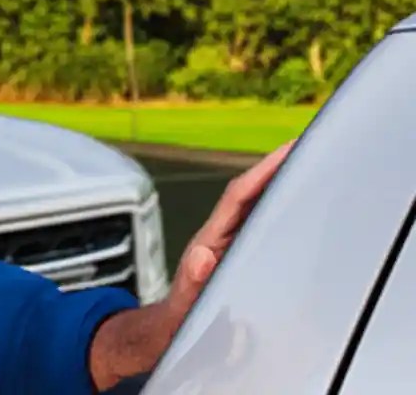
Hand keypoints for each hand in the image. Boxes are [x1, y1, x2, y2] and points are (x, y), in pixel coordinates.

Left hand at [89, 139, 294, 389]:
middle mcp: (220, 235)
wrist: (170, 330)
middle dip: (274, 168)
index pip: (238, 197)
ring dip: (277, 185)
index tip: (285, 151)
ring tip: (305, 164)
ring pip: (255, 206)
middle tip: (304, 146)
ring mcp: (229, 243)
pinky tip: (297, 204)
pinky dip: (277, 208)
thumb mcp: (186, 303)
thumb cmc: (179, 316)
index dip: (262, 173)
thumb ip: (193, 282)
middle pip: (249, 193)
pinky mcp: (238, 254)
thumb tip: (202, 256)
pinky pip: (260, 224)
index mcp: (211, 239)